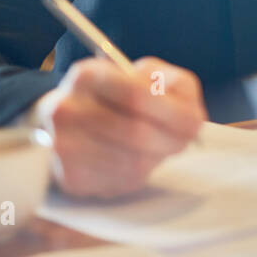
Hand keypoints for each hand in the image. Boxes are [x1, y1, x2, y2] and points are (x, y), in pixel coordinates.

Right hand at [26, 56, 206, 197]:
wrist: (74, 121)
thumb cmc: (118, 96)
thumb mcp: (147, 75)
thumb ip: (174, 86)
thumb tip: (191, 119)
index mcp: (86, 76)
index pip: (136, 96)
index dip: (172, 113)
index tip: (194, 123)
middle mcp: (66, 110)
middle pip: (136, 132)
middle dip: (170, 139)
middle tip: (184, 140)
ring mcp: (62, 146)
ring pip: (132, 161)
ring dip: (156, 157)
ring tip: (157, 146)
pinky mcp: (70, 178)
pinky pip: (122, 182)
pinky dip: (140, 174)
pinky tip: (136, 159)